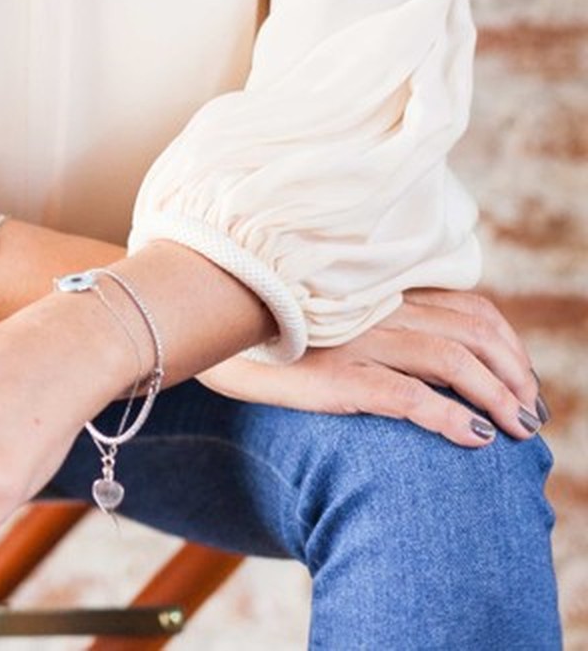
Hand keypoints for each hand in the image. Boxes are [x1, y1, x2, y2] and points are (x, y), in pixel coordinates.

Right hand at [196, 288, 547, 447]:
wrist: (196, 323)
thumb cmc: (256, 323)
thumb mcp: (323, 310)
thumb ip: (367, 314)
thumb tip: (411, 345)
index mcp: (377, 286)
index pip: (466, 305)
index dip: (505, 341)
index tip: (520, 375)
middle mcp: (374, 304)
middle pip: (472, 331)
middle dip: (512, 373)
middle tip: (529, 410)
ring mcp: (357, 337)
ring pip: (452, 361)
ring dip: (495, 397)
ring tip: (516, 428)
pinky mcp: (337, 374)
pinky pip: (407, 395)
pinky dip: (448, 416)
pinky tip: (472, 437)